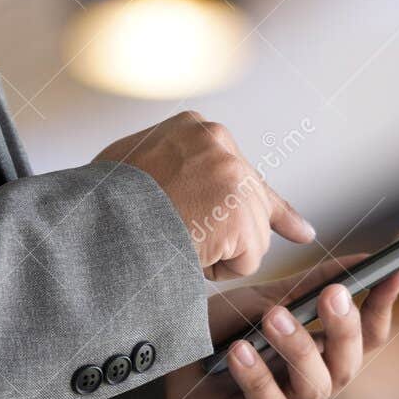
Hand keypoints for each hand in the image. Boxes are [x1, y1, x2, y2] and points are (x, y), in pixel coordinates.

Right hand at [97, 111, 314, 279]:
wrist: (97, 222)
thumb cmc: (104, 201)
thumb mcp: (134, 162)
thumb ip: (171, 165)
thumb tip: (190, 194)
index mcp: (194, 128)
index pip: (241, 167)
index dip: (260, 203)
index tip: (301, 231)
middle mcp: (220, 145)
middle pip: (252, 205)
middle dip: (238, 234)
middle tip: (196, 238)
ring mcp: (234, 179)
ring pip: (251, 236)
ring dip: (217, 253)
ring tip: (172, 240)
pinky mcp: (241, 215)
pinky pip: (245, 262)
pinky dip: (217, 270)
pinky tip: (185, 252)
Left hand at [163, 255, 398, 398]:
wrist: (164, 376)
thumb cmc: (219, 340)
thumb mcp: (263, 302)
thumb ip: (307, 286)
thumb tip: (360, 259)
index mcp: (321, 353)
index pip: (366, 334)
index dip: (384, 306)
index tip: (397, 273)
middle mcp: (313, 382)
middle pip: (349, 362)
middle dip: (346, 328)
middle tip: (333, 294)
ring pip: (315, 386)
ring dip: (299, 349)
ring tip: (274, 318)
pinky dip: (256, 375)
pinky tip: (240, 351)